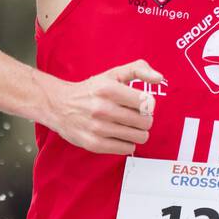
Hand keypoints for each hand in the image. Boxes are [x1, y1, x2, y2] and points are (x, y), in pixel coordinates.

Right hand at [43, 59, 160, 154]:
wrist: (59, 106)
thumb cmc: (91, 90)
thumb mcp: (113, 74)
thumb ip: (138, 69)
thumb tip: (159, 78)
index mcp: (108, 89)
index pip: (147, 102)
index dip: (148, 104)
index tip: (140, 104)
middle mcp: (102, 109)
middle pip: (145, 122)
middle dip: (144, 119)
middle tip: (134, 116)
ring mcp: (97, 128)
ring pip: (139, 137)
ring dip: (137, 132)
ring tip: (127, 126)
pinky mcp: (94, 144)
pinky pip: (127, 149)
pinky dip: (127, 143)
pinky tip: (119, 135)